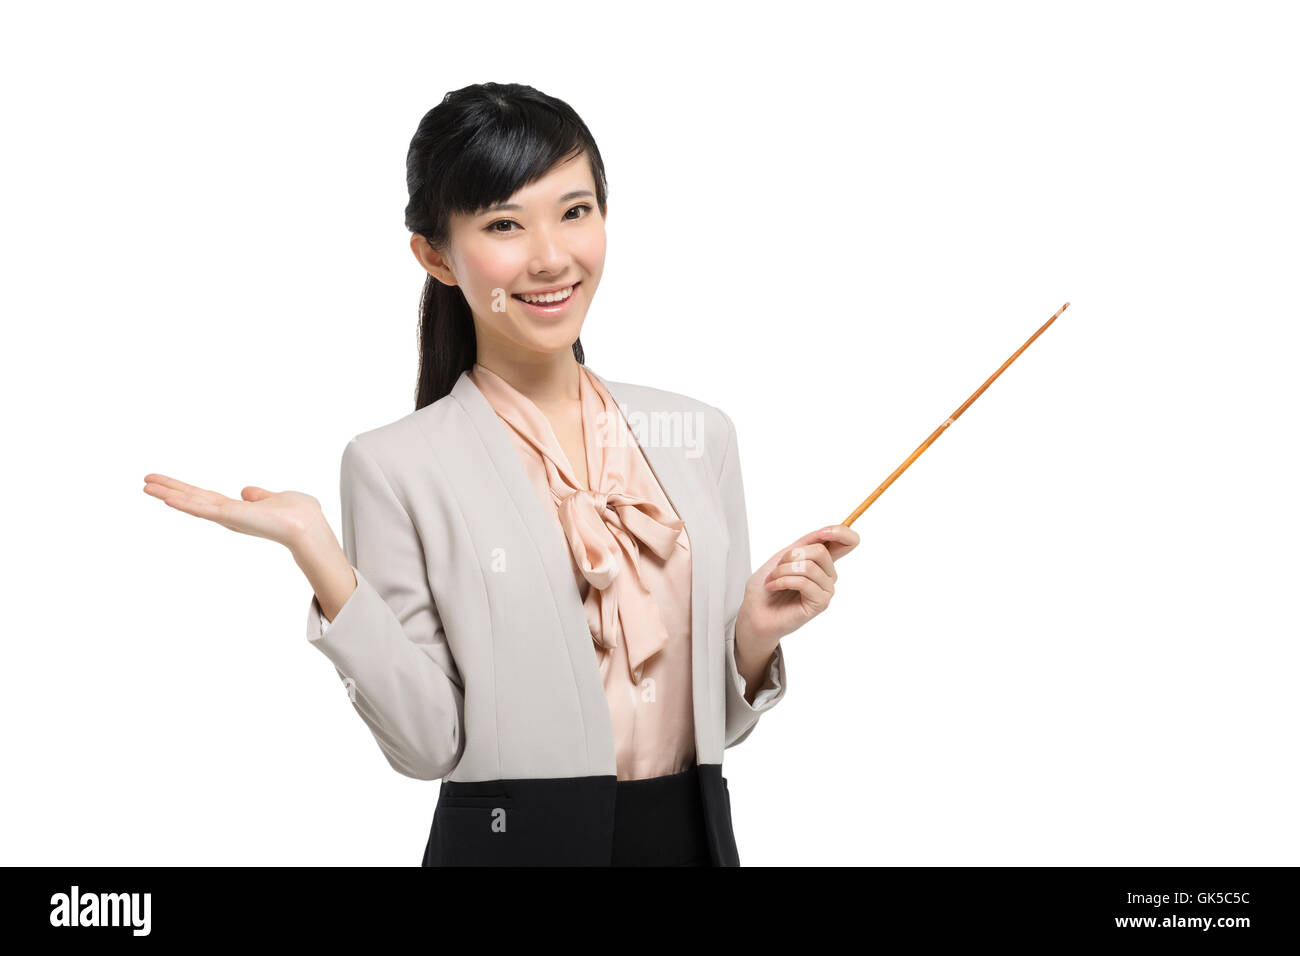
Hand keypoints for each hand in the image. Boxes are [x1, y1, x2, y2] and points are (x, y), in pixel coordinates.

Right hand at [142, 473, 327, 551]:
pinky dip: (185, 504)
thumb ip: (259, 496)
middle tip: (145, 481)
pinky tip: (167, 498)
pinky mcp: (231, 517)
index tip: (165, 483)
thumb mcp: (275, 499)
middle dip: (169, 490)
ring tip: (146, 485)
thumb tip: (246, 491)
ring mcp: (227, 517)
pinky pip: (203, 510)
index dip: (184, 490)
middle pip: (192, 499)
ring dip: (168, 494)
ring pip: (192, 503)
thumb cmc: (298, 515)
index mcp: (236, 510)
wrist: (307, 526)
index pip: (204, 498)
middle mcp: (228, 515)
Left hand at [737, 524, 860, 649]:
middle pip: (821, 551)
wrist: (754, 612)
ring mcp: (825, 590)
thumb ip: (806, 543)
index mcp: (821, 561)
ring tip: (772, 580)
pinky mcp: (820, 603)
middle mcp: (827, 575)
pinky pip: (804, 582)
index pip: (848, 542)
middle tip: (777, 568)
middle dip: (791, 556)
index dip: (841, 532)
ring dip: (782, 570)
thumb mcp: (784, 556)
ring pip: (809, 566)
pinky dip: (783, 581)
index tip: (822, 533)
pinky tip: (774, 586)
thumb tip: (825, 531)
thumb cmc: (767, 586)